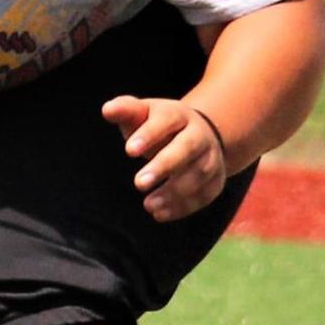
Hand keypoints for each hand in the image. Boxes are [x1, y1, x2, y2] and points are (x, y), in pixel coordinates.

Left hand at [102, 95, 226, 221]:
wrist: (197, 136)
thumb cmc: (158, 127)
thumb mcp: (142, 114)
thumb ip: (125, 111)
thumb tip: (107, 109)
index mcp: (178, 115)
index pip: (166, 120)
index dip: (149, 135)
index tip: (129, 150)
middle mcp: (199, 135)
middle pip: (187, 148)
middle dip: (164, 166)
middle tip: (138, 183)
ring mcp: (211, 157)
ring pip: (199, 174)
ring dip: (174, 192)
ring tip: (148, 205)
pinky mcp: (216, 180)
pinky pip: (204, 195)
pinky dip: (183, 207)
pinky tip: (160, 214)